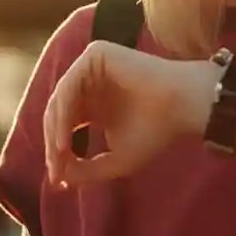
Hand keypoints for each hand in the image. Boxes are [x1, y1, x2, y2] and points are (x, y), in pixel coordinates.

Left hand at [42, 40, 215, 187]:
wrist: (182, 106)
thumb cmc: (156, 132)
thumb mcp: (116, 159)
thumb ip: (86, 170)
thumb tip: (57, 179)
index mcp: (96, 104)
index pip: (65, 124)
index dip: (58, 152)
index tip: (58, 180)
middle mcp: (92, 83)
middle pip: (58, 112)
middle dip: (53, 142)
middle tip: (56, 170)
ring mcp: (93, 65)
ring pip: (60, 99)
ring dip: (55, 129)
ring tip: (60, 156)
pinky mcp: (96, 54)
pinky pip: (69, 84)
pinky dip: (63, 112)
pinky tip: (65, 137)